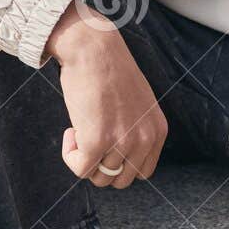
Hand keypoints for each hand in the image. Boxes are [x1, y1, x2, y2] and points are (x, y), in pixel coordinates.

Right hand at [47, 3, 166, 188]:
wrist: (93, 48)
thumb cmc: (109, 71)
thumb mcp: (137, 104)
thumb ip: (135, 131)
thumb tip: (115, 163)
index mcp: (157, 131)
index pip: (142, 172)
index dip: (119, 163)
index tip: (106, 144)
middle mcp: (145, 139)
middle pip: (121, 180)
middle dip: (101, 166)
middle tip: (89, 138)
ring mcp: (123, 141)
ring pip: (99, 176)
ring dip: (84, 157)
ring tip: (80, 128)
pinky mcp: (97, 140)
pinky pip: (81, 168)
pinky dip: (70, 156)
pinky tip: (70, 132)